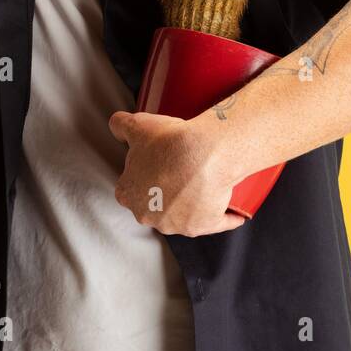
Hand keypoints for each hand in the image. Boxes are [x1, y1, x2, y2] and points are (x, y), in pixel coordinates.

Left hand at [108, 110, 246, 236]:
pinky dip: (226, 217)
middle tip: (181, 170)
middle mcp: (150, 216)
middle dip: (167, 192)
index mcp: (129, 195)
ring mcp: (178, 224)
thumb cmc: (169, 144)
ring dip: (194, 204)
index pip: (130, 189)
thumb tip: (117, 124)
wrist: (203, 153)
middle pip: (156, 205)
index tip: (156, 164)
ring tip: (206, 181)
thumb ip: (121, 124)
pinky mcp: (205, 226)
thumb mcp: (139, 126)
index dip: (143, 174)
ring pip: (186, 215)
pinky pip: (217, 223)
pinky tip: (232, 208)